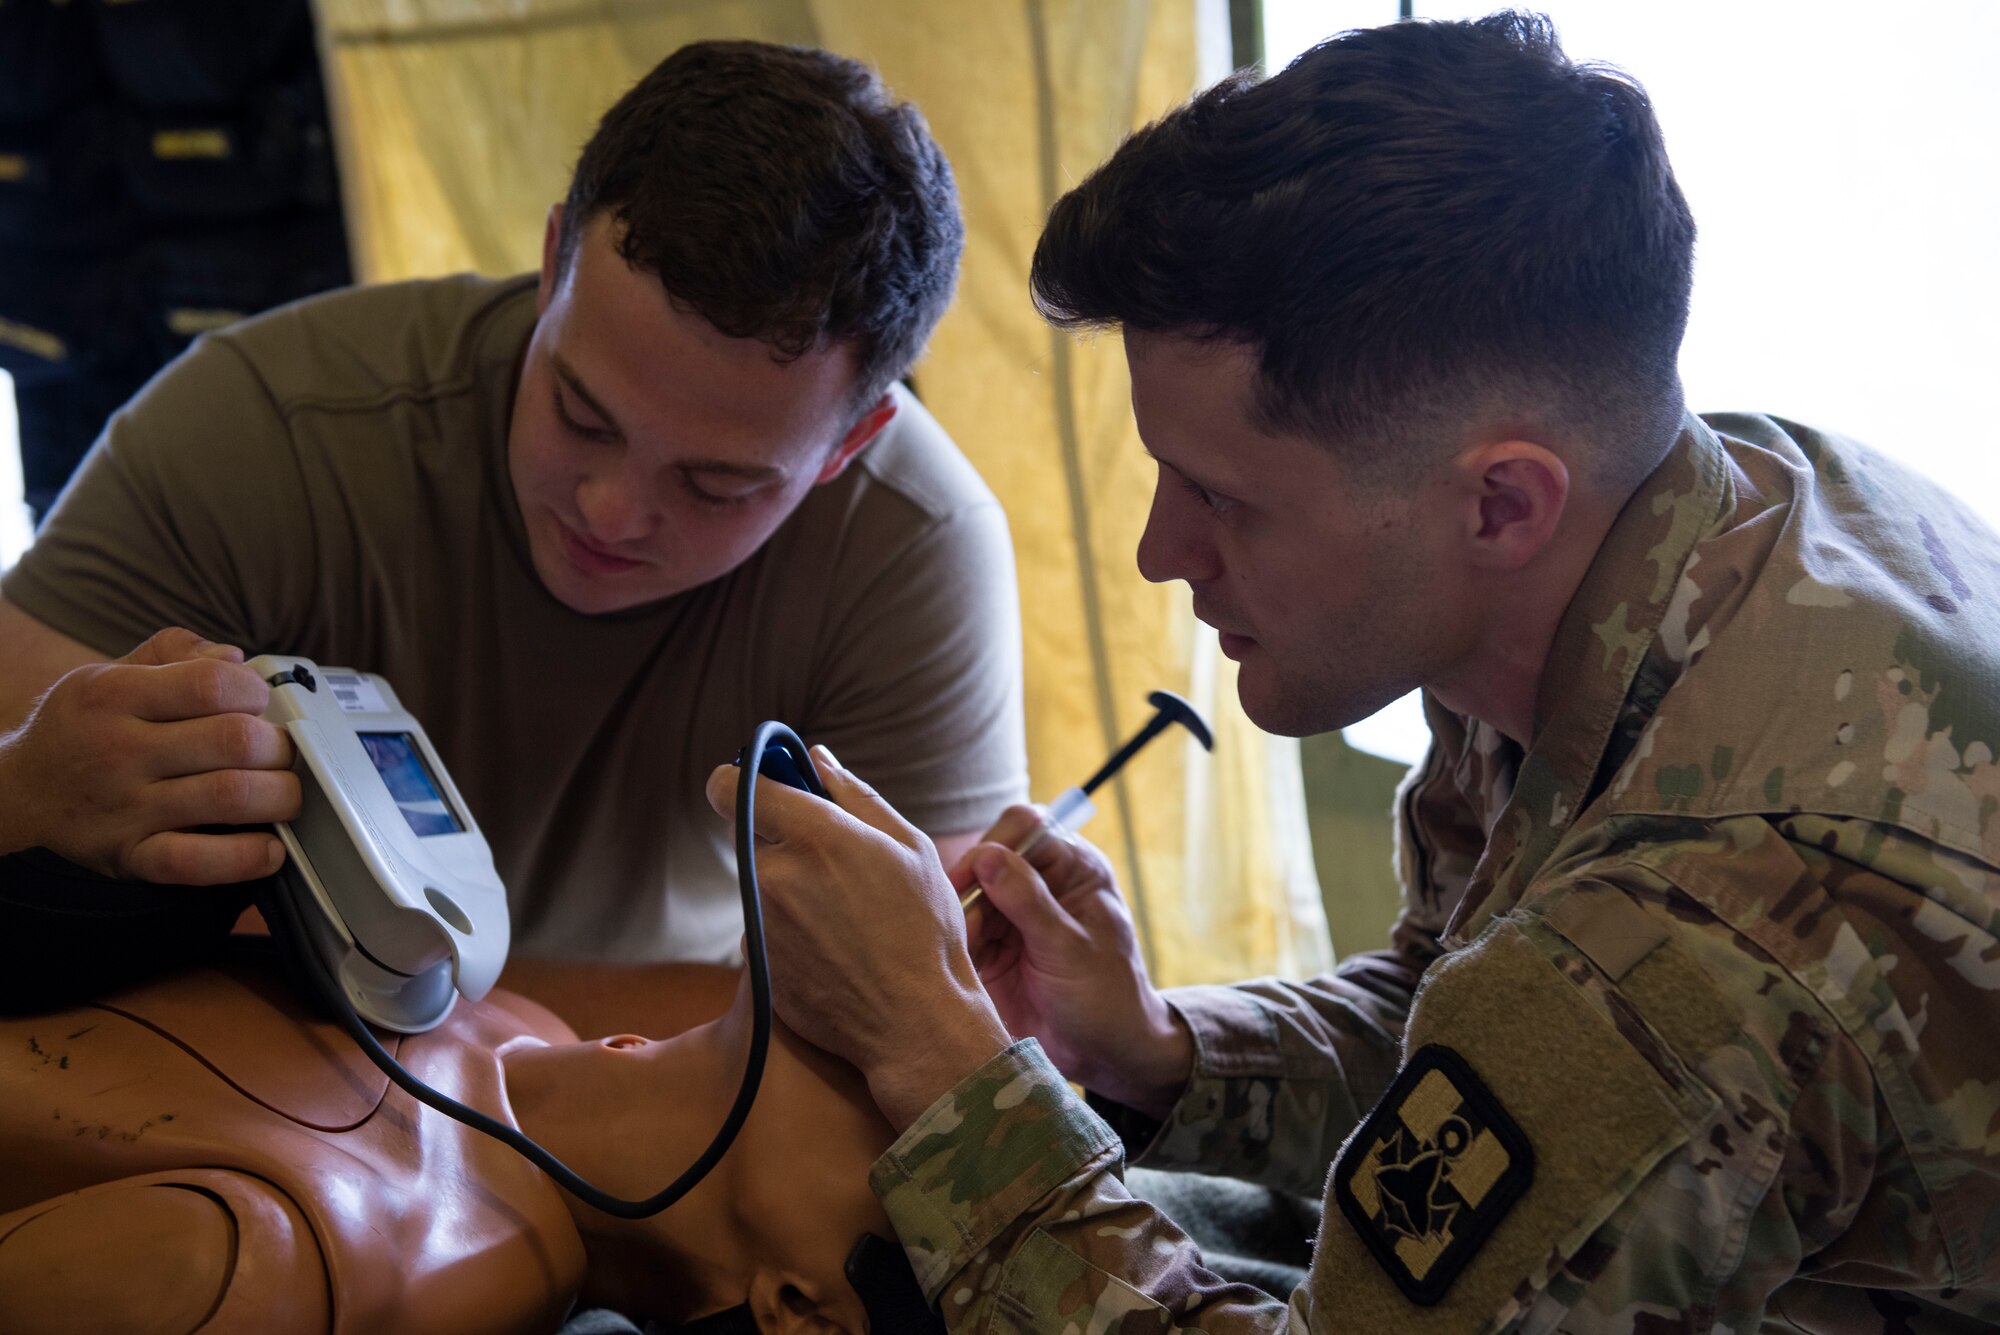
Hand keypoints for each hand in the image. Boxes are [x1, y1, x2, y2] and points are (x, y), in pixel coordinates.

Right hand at [0, 628, 299, 882]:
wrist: (17, 792)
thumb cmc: (80, 728)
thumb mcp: (109, 673)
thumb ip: (173, 652)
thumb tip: (235, 656)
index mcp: (115, 695)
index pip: (212, 684)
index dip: (254, 691)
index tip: (259, 703)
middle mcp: (120, 751)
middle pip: (235, 740)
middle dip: (280, 745)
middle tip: (283, 751)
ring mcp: (126, 808)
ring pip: (230, 797)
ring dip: (281, 796)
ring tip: (286, 793)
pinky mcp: (131, 856)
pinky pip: (197, 862)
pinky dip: (248, 857)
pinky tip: (270, 848)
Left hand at [704, 747, 1011, 1129]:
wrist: (917, 1022)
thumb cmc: (925, 929)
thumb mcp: (910, 847)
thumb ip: (855, 795)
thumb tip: (816, 758)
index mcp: (813, 835)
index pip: (730, 786)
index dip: (738, 780)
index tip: (760, 785)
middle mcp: (774, 876)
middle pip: (746, 834)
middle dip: (777, 836)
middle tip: (828, 859)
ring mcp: (760, 924)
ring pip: (759, 883)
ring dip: (786, 886)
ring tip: (843, 914)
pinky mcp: (756, 964)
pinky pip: (763, 927)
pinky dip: (788, 929)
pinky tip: (834, 948)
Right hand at [954, 806, 1191, 1118]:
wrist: (1102, 1056)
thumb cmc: (1104, 998)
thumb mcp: (1069, 949)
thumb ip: (1029, 902)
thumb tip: (987, 856)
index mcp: (1075, 869)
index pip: (1027, 827)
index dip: (994, 844)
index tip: (969, 877)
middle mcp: (1043, 883)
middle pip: (989, 859)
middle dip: (972, 889)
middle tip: (966, 927)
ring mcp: (1016, 914)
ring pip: (970, 895)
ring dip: (963, 920)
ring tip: (969, 952)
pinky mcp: (995, 945)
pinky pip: (963, 929)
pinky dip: (957, 943)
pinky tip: (962, 962)